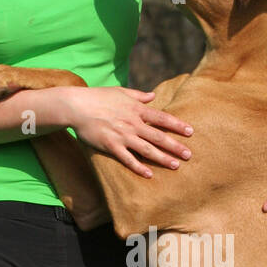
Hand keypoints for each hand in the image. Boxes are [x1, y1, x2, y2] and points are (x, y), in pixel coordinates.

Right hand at [65, 86, 192, 177]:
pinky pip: (128, 159)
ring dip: (162, 158)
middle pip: (158, 136)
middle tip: (189, 155)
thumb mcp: (120, 92)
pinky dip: (139, 167)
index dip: (177, 125)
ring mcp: (122, 136)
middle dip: (175, 146)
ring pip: (147, 149)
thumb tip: (153, 95)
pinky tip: (149, 174)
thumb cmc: (99, 96)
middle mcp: (132, 123)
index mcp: (136, 109)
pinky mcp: (111, 146)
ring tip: (175, 166)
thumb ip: (138, 95)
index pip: (162, 118)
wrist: (77, 106)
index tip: (190, 132)